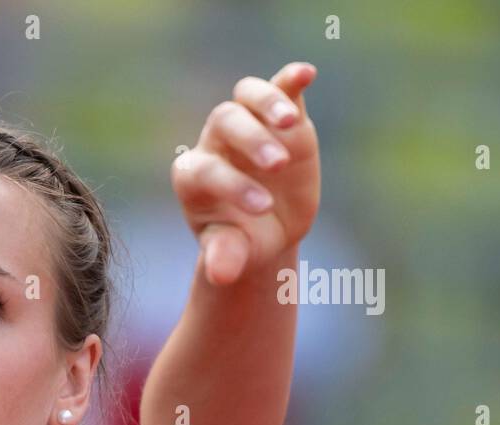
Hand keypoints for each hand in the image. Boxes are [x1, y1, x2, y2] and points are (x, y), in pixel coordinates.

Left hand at [173, 61, 320, 285]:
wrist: (267, 228)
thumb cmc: (243, 242)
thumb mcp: (235, 253)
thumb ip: (224, 257)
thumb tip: (221, 275)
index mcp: (194, 176)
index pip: (207, 170)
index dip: (233, 186)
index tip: (264, 208)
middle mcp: (215, 144)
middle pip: (224, 122)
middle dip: (251, 141)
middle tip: (277, 165)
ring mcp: (247, 124)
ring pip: (246, 96)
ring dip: (268, 103)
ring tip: (291, 123)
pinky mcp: (279, 115)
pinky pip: (279, 87)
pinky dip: (290, 79)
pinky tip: (305, 74)